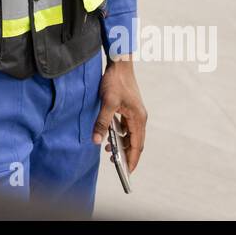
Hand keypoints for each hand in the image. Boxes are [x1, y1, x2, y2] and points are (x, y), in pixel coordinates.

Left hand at [91, 56, 146, 172]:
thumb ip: (102, 122)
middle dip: (125, 153)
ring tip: (108, 150)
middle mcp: (139, 117)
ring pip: (130, 134)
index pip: (137, 145)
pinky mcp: (129, 108)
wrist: (119, 62)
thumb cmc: (115, 80)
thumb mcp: (107, 103)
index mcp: (138, 118)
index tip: (127, 172)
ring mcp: (135, 112)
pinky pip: (126, 126)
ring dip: (121, 143)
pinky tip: (109, 135)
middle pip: (135, 141)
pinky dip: (119, 133)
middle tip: (114, 162)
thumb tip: (96, 140)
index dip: (132, 159)